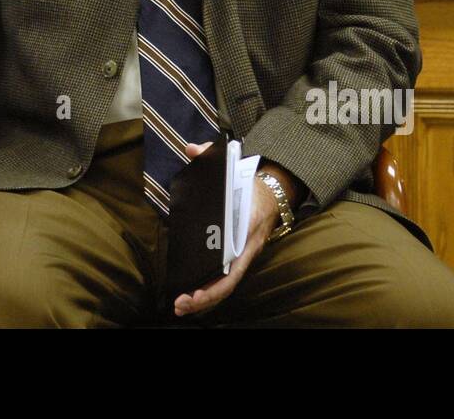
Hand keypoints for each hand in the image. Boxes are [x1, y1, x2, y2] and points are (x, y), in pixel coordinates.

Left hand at [172, 141, 280, 318]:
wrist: (273, 192)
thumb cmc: (250, 184)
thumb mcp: (235, 167)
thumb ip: (212, 157)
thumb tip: (192, 148)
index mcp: (247, 230)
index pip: (233, 265)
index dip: (215, 283)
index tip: (196, 290)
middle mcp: (247, 249)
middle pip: (228, 283)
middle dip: (205, 298)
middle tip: (180, 303)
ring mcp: (244, 256)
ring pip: (226, 286)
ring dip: (205, 299)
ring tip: (181, 306)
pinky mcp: (238, 257)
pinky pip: (225, 279)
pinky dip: (210, 290)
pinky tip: (193, 296)